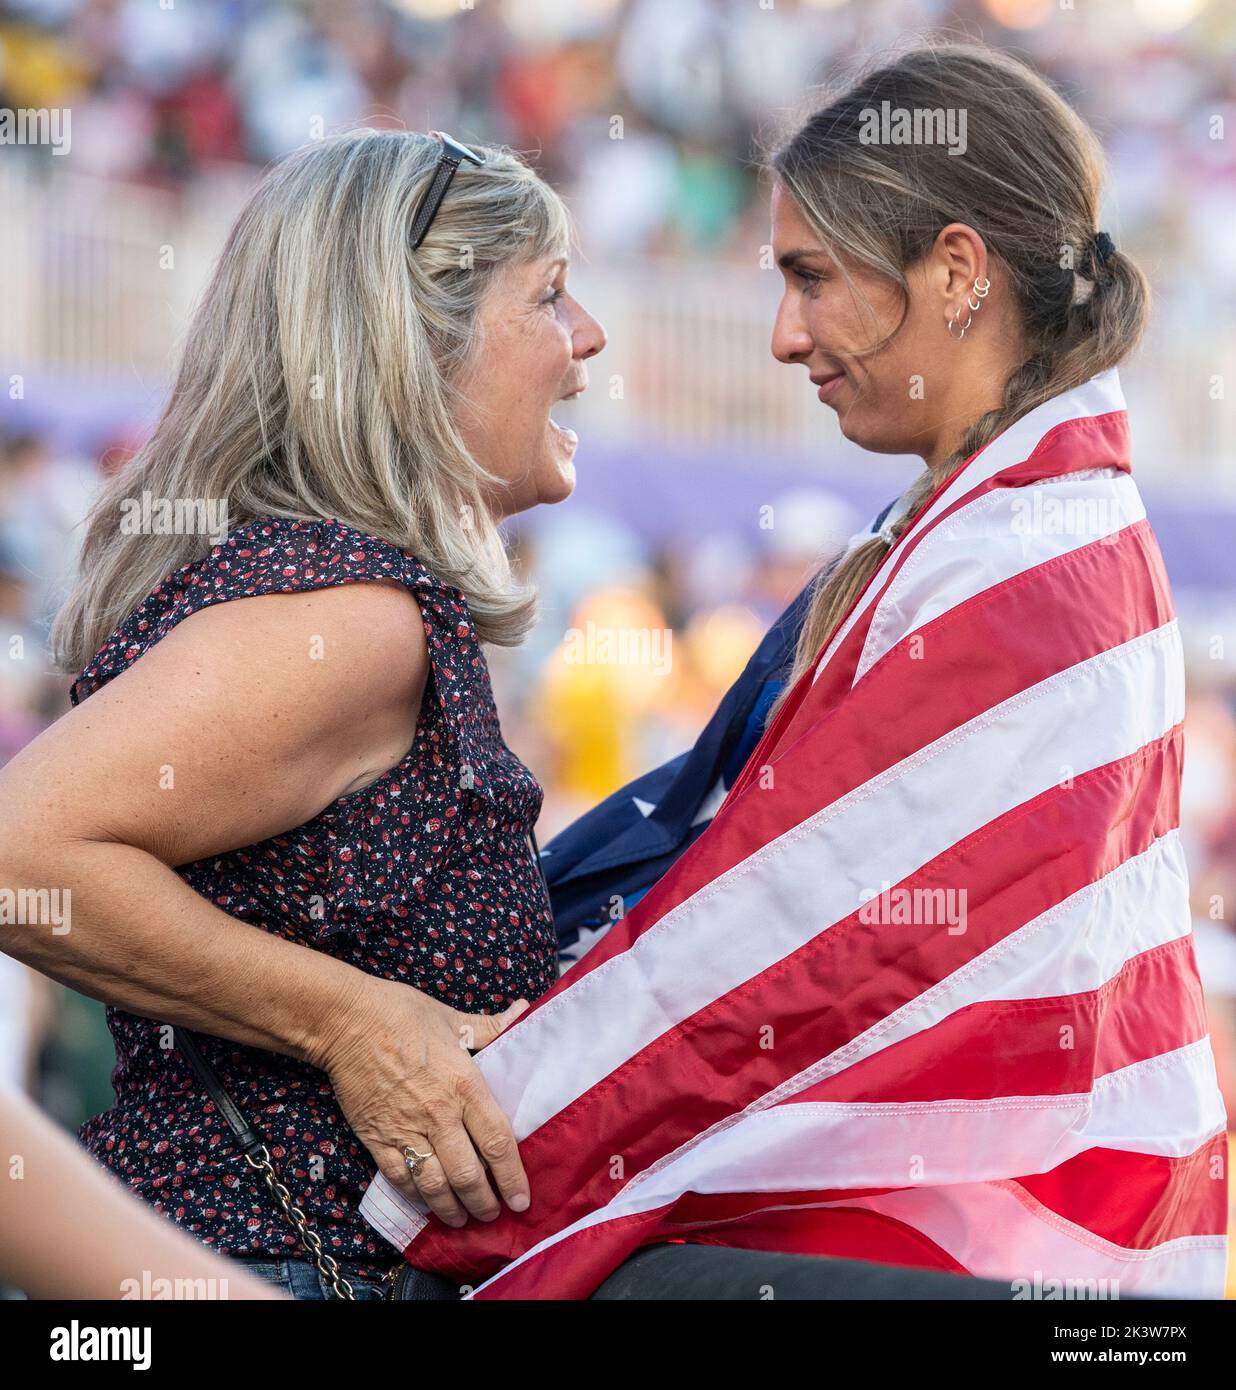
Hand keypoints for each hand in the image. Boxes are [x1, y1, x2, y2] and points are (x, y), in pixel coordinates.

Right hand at [319, 976, 530, 1227]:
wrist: (346, 1021)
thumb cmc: (403, 1014)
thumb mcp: (454, 1019)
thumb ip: (492, 1026)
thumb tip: (524, 1010)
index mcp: (465, 1085)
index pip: (497, 1142)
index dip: (512, 1177)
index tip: (522, 1199)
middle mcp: (439, 1114)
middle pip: (468, 1174)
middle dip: (484, 1202)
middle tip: (493, 1215)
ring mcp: (406, 1129)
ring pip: (435, 1185)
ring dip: (452, 1209)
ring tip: (463, 1220)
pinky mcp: (376, 1138)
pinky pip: (400, 1178)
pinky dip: (416, 1197)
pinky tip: (427, 1204)